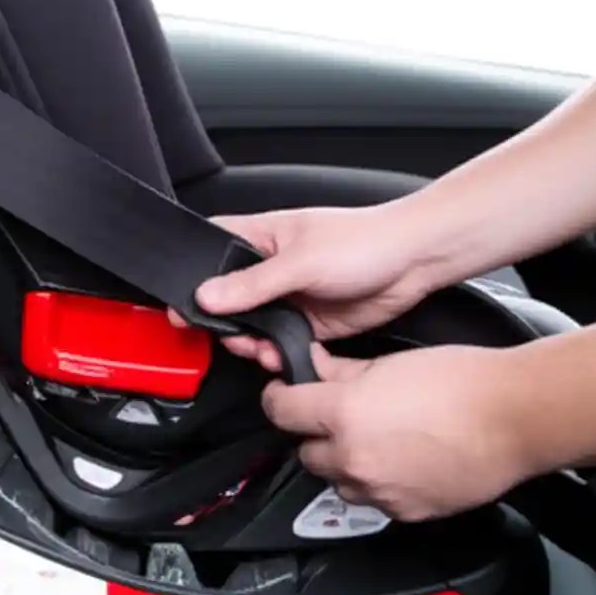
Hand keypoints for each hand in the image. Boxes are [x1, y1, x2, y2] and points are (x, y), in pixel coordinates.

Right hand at [170, 204, 440, 368]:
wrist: (414, 262)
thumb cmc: (365, 241)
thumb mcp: (301, 261)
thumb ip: (253, 284)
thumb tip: (207, 295)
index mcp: (263, 237)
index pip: (214, 248)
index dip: (194, 273)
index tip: (182, 301)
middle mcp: (272, 267)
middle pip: (228, 297)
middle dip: (222, 320)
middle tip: (222, 335)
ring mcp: (291, 297)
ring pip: (254, 326)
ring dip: (249, 342)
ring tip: (256, 349)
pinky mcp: (311, 323)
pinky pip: (281, 343)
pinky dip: (275, 354)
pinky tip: (278, 357)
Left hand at [264, 345, 537, 521]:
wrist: (515, 419)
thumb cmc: (464, 383)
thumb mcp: (391, 363)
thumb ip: (342, 371)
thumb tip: (315, 368)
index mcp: (345, 414)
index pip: (281, 411)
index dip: (280, 398)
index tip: (284, 394)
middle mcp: (354, 458)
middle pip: (306, 452)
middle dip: (316, 434)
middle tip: (341, 416)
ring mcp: (379, 492)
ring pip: (338, 480)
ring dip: (346, 462)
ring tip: (380, 439)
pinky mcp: (403, 513)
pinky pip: (374, 500)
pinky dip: (379, 483)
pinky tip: (404, 460)